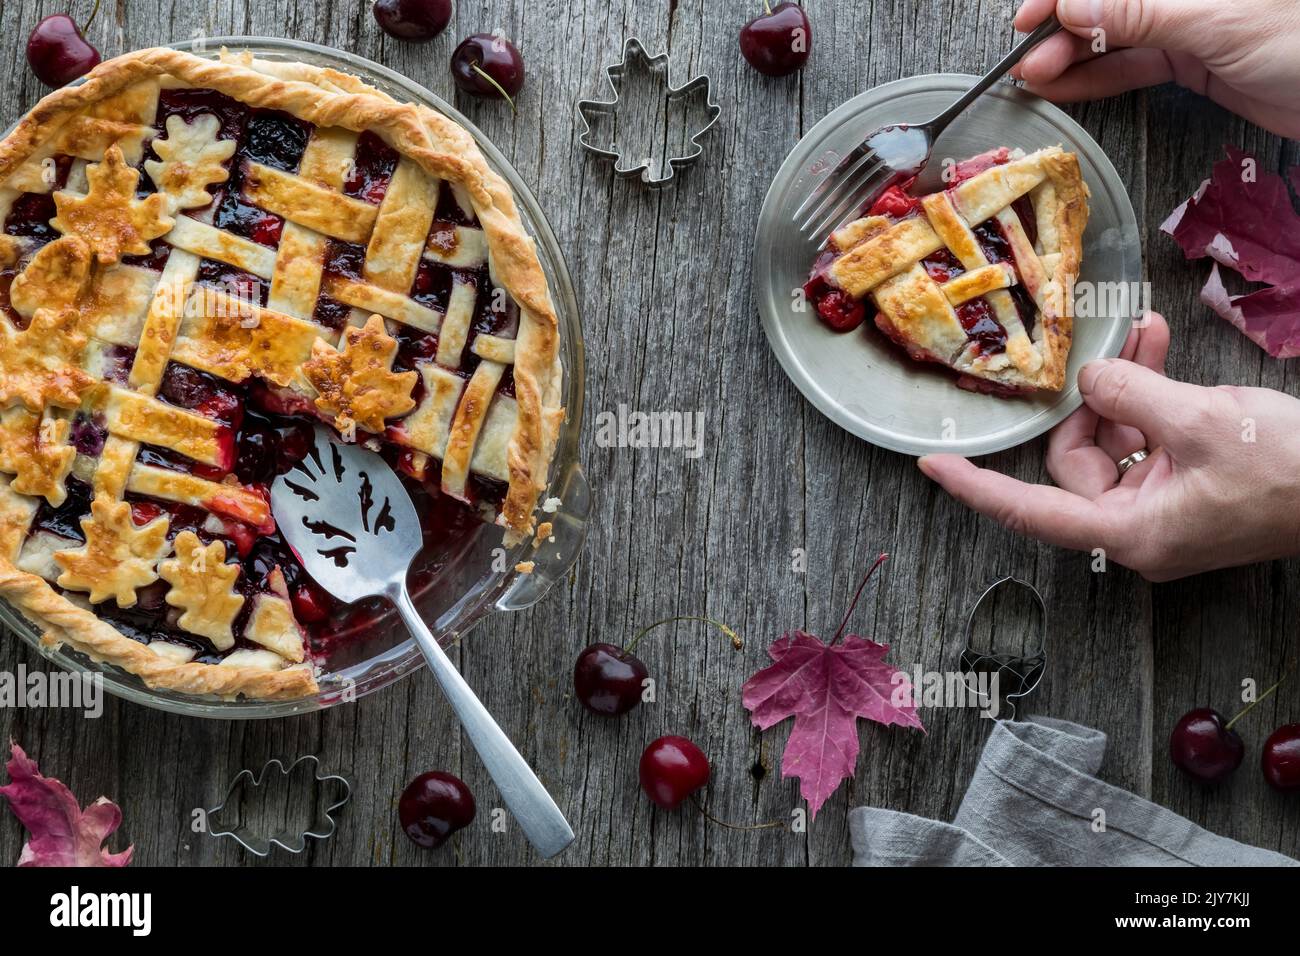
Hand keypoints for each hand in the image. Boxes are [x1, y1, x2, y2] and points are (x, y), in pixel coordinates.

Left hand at [918, 313, 1299, 580]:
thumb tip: (1089, 380)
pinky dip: (1152, 403)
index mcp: (1132, 532)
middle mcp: (1139, 529)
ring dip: (1126, 392)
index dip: (976, 487)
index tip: (933, 465)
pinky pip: (1148, 444)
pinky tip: (1160, 357)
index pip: (1030, 510)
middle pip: (1075, 464)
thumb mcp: (1203, 421)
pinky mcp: (1188, 490)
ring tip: (1147, 339)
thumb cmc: (1293, 471)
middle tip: (1114, 355)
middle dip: (1092, 404)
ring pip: (1114, 445)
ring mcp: (1164, 511)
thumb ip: (1132, 396)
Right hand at [1012, 0, 1299, 137]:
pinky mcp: (1197, 58)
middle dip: (1062, 28)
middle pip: (1108, 1)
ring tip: (1035, 79)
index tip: (1029, 20)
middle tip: (1028, 62)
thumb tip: (1071, 5)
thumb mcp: (1218, 18)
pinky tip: (1064, 87)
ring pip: (1115, 34)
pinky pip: (1134, 64)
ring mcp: (1191, 20)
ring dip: (1072, 57)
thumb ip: (1140, 10)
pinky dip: (1097, 78)